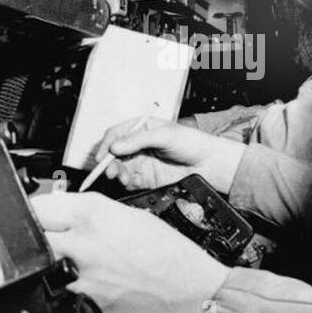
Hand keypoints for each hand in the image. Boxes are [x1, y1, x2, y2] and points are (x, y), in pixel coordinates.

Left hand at [32, 192, 227, 312]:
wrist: (199, 301)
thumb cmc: (178, 260)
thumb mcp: (138, 219)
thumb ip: (97, 214)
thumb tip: (71, 215)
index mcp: (95, 216)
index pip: (38, 207)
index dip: (36, 212)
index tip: (38, 216)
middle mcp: (83, 246)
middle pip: (33, 240)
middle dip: (38, 240)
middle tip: (48, 242)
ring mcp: (81, 282)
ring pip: (48, 272)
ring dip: (60, 270)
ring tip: (93, 271)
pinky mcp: (84, 312)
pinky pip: (69, 300)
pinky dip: (79, 296)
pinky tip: (103, 293)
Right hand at [94, 116, 243, 194]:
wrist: (209, 164)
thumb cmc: (192, 142)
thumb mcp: (164, 135)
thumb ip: (138, 140)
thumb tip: (115, 147)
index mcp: (142, 129)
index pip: (117, 134)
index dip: (107, 144)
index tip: (102, 156)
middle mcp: (139, 145)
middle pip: (115, 153)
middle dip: (109, 162)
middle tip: (110, 171)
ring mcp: (143, 162)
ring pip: (120, 168)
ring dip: (118, 174)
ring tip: (122, 177)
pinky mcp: (148, 178)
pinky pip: (131, 182)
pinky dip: (128, 183)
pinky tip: (133, 182)